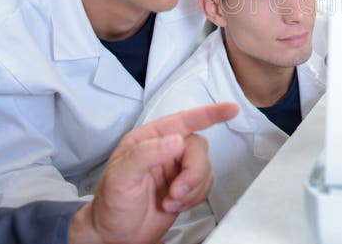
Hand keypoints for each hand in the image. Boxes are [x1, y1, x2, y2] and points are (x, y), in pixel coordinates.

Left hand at [68, 102, 238, 243]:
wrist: (115, 235)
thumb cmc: (111, 205)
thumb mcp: (120, 177)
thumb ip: (145, 154)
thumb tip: (174, 141)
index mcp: (149, 138)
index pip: (183, 120)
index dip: (210, 114)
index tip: (230, 110)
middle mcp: (165, 150)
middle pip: (198, 149)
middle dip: (192, 172)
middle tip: (176, 191)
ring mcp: (177, 168)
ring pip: (204, 168)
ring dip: (190, 189)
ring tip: (169, 201)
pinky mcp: (186, 186)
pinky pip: (205, 185)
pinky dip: (193, 198)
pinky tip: (174, 205)